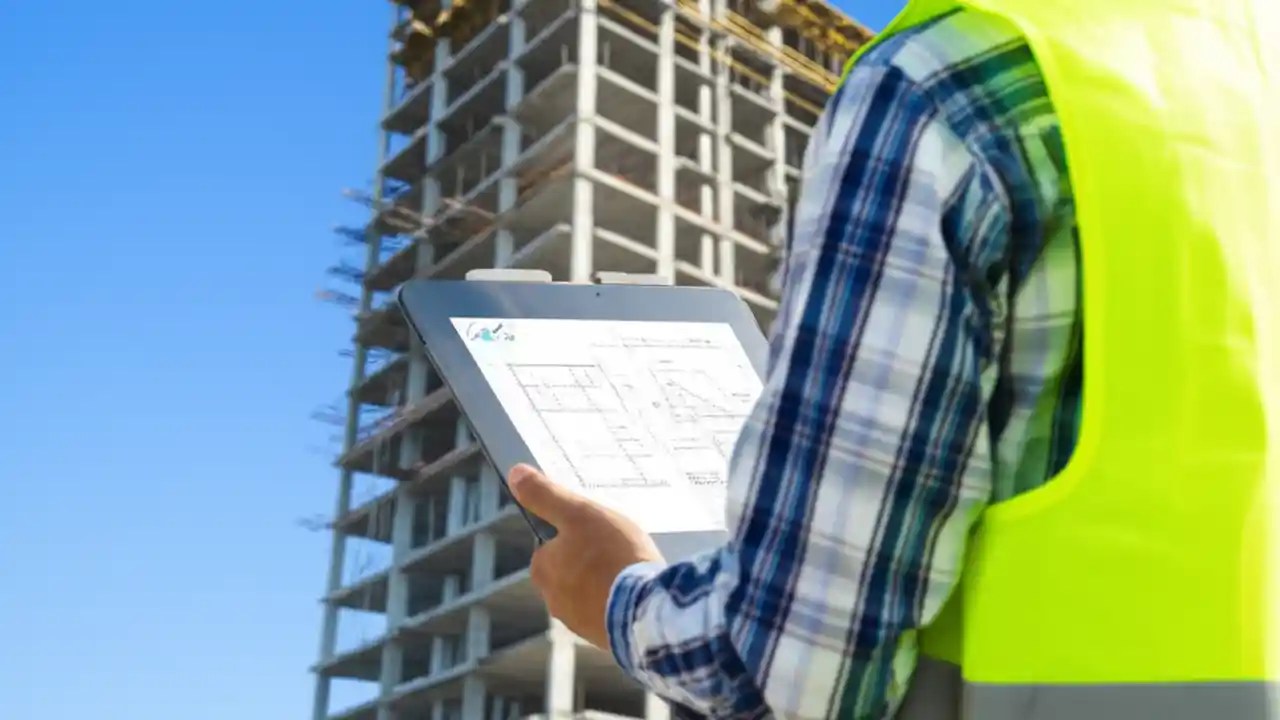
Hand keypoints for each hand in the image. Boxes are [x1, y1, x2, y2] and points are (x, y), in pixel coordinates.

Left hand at [507, 463, 664, 649]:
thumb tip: (515, 474)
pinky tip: (640, 593)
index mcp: (543, 570)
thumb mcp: (579, 513)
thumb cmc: (611, 555)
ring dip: (608, 583)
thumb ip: (546, 495)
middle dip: (591, 561)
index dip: (575, 534)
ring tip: (634, 571)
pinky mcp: (605, 638)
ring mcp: (580, 624)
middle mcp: (554, 601)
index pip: (551, 546)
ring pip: (592, 594)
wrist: (646, 610)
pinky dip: (621, 603)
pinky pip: (610, 614)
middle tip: (619, 548)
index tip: (598, 530)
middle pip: (571, 571)